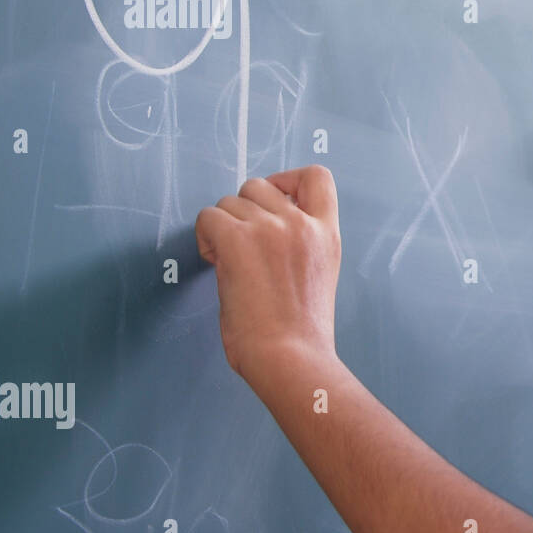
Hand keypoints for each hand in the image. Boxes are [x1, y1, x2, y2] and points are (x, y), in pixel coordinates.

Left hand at [194, 165, 341, 382]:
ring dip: (222, 227)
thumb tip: (263, 228)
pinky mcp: (238, 241)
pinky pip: (208, 218)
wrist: (291, 356)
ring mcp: (270, 229)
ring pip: (228, 202)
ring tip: (228, 262)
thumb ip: (301, 244)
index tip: (273, 200)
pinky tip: (216, 263)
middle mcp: (301, 224)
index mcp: (327, 234)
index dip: (287, 179)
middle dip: (243, 210)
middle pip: (258, 185)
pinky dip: (205, 238)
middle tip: (241, 245)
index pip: (316, 176)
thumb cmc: (300, 332)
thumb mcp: (319, 274)